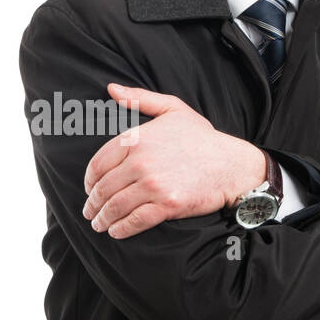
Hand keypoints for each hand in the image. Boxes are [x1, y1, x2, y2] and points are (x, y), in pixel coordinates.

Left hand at [81, 84, 264, 238]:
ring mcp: (154, 185)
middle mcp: (141, 162)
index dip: (89, 180)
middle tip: (89, 212)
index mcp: (137, 139)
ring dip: (103, 219)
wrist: (232, 164)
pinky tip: (116, 231)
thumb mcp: (172, 109)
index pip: (99, 164)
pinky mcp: (167, 205)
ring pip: (116, 206)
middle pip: (104, 188)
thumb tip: (111, 89)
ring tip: (99, 224)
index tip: (88, 188)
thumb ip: (139, 98)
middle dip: (93, 203)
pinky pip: (135, 221)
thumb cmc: (202, 137)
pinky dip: (121, 229)